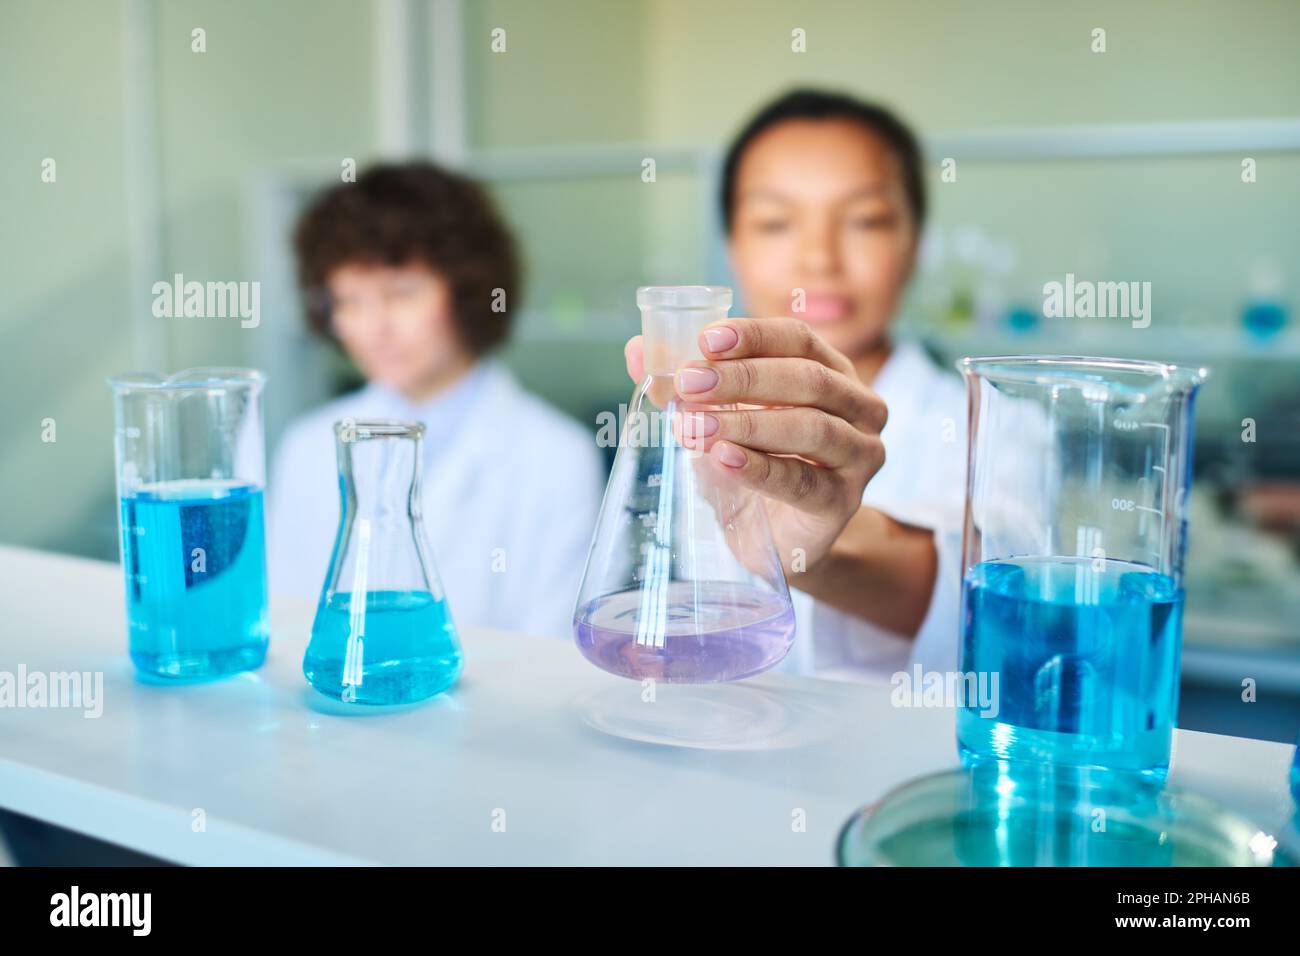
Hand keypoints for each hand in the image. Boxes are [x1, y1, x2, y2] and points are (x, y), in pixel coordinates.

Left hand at [624, 317, 886, 575]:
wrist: (774, 537)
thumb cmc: (752, 463)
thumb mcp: (717, 418)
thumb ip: (682, 385)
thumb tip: (635, 350)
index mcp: (833, 372)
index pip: (799, 339)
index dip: (754, 336)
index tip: (705, 340)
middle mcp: (858, 407)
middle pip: (807, 379)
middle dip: (743, 379)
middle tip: (688, 383)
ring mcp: (859, 456)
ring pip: (811, 427)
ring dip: (747, 423)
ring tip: (694, 425)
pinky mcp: (843, 503)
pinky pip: (802, 482)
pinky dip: (759, 468)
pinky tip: (722, 459)